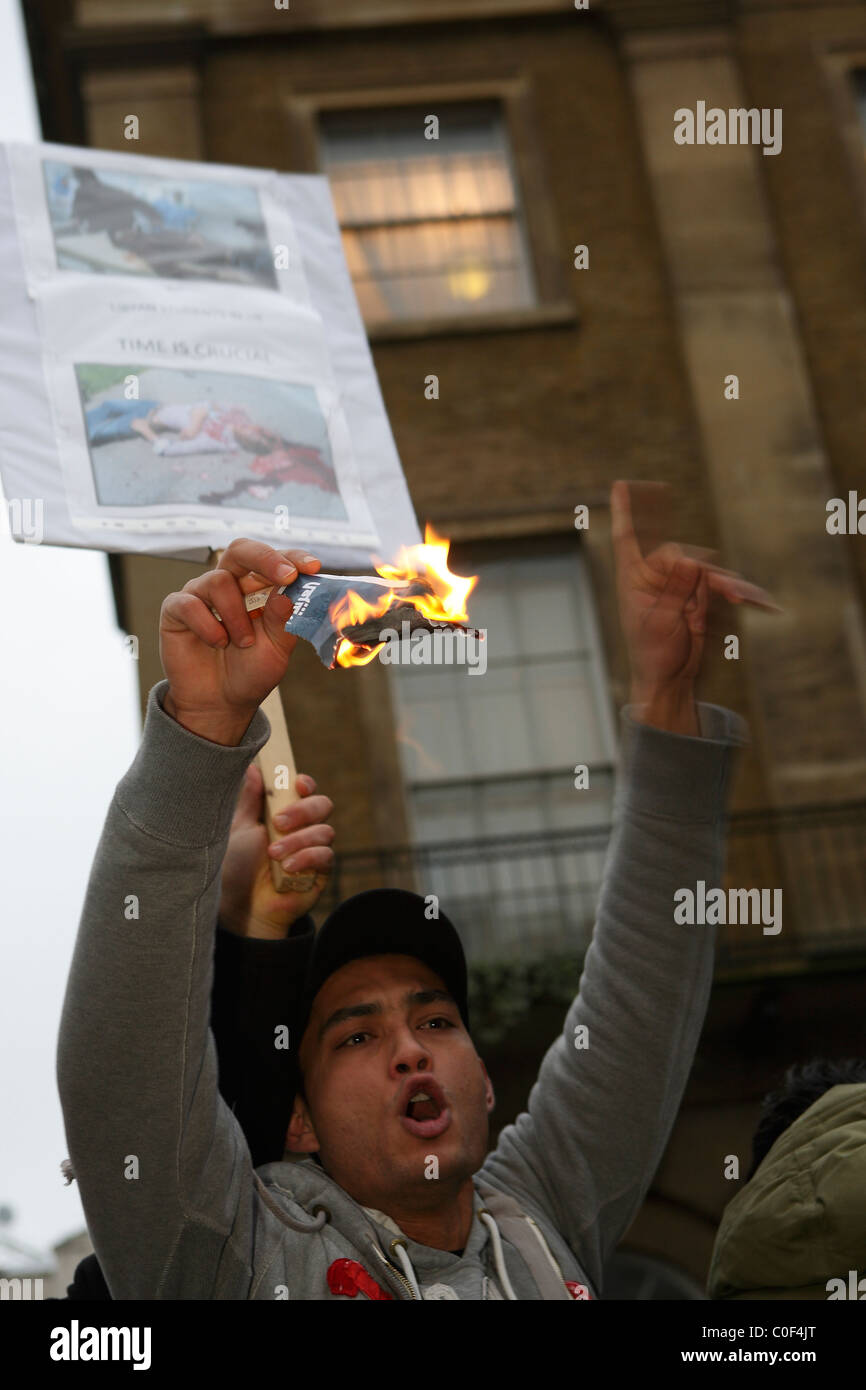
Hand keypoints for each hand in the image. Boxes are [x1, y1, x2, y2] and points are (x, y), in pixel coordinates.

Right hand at [160, 538, 320, 744]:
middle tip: (286, 576)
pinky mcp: (177, 610)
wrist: (220, 703)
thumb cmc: (250, 671)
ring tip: (242, 642)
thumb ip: (283, 622)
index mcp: (259, 588)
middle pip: (241, 551)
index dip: (293, 557)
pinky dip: (207, 625)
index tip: (312, 567)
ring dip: (236, 615)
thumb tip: (286, 594)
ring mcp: (201, 595)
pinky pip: (189, 603)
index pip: (275, 560)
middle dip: (266, 559)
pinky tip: (218, 642)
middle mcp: (230, 585)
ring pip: (218, 581)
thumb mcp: (276, 650)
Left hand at [219, 763, 334, 938]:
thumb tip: (252, 767)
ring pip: (325, 831)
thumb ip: (249, 799)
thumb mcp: (239, 828)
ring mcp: (314, 851)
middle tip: (278, 822)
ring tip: (273, 854)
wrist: (239, 908)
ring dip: (298, 840)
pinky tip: (287, 867)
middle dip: (303, 810)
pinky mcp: (321, 873)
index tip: (297, 784)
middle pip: (322, 805)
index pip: (305, 790)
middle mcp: (303, 829)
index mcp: (284, 813)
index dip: (305, 783)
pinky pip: (326, 856)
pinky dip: (307, 857)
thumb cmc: (235, 867)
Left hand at [610, 480, 777, 728]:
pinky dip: (740, 593)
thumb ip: (674, 589)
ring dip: (728, 585)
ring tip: (747, 600)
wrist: (671, 678)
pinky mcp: (698, 596)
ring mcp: (678, 584)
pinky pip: (721, 586)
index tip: (621, 484)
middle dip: (704, 574)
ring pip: (707, 570)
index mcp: (634, 579)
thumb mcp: (661, 622)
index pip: (628, 539)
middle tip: (726, 592)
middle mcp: (655, 576)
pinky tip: (762, 602)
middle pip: (684, 555)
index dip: (626, 511)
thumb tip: (687, 558)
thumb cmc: (654, 654)